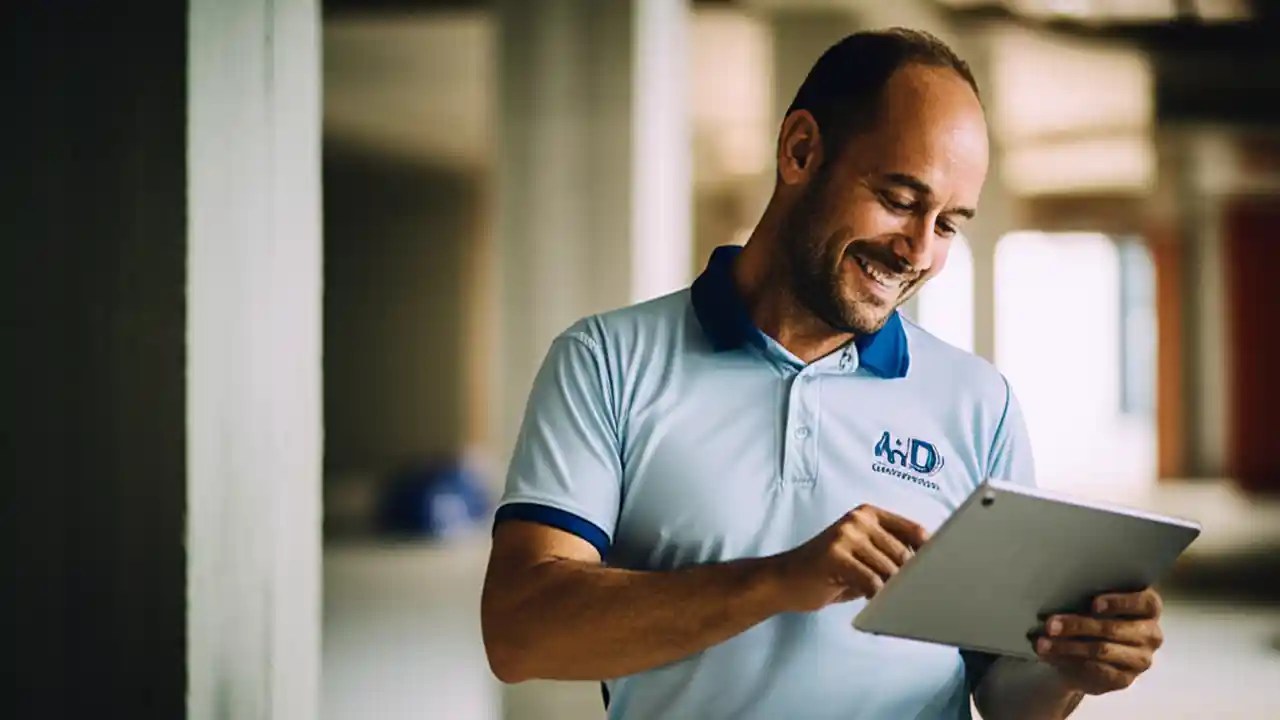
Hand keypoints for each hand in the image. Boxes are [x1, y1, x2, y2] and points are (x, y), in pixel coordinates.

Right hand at [773, 505, 929, 612]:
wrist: (783, 580)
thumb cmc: (826, 571)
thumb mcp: (860, 555)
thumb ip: (887, 554)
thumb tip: (926, 568)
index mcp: (867, 514)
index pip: (914, 530)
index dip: (931, 552)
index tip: (943, 569)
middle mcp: (858, 520)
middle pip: (904, 553)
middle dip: (910, 578)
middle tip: (911, 596)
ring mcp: (846, 536)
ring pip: (888, 569)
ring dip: (893, 590)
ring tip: (888, 600)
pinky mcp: (836, 556)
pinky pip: (871, 581)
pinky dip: (876, 596)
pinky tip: (871, 601)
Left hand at [1034, 588, 1164, 694]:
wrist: (1088, 654)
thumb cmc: (1092, 617)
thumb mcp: (1092, 604)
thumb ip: (1088, 597)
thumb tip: (1059, 592)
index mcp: (1148, 609)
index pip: (1145, 603)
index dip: (1121, 602)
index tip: (1094, 604)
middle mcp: (1150, 634)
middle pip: (1115, 628)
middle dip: (1078, 625)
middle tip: (1050, 624)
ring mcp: (1140, 659)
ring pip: (1102, 650)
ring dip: (1068, 646)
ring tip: (1043, 643)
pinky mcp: (1125, 679)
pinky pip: (1097, 670)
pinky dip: (1070, 661)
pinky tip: (1052, 656)